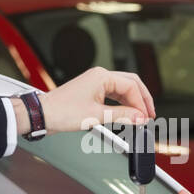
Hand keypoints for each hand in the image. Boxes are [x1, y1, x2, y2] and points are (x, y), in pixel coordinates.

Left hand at [35, 67, 154, 134]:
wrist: (43, 115)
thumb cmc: (62, 112)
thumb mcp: (97, 116)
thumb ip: (122, 116)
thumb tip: (141, 117)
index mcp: (102, 76)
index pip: (131, 87)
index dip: (142, 103)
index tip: (146, 117)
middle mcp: (100, 76)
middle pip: (131, 83)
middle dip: (142, 99)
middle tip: (150, 114)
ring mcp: (96, 83)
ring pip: (123, 89)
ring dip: (133, 102)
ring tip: (140, 117)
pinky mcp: (92, 92)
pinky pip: (114, 95)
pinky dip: (122, 105)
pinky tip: (127, 114)